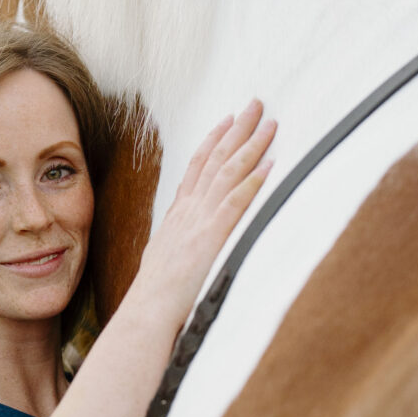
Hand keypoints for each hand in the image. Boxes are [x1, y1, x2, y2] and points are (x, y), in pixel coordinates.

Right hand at [130, 100, 276, 331]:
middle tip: (255, 104)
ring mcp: (200, 221)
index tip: (227, 120)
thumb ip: (181, 243)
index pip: (197, 166)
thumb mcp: (166, 259)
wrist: (148, 312)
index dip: (214, 140)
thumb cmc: (157, 295)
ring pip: (228, 172)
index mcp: (179, 215)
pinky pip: (236, 201)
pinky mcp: (212, 237)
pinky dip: (254, 180)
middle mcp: (189, 211)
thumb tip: (189, 241)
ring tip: (270, 123)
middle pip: (215, 159)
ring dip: (251, 145)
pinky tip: (270, 163)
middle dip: (237, 129)